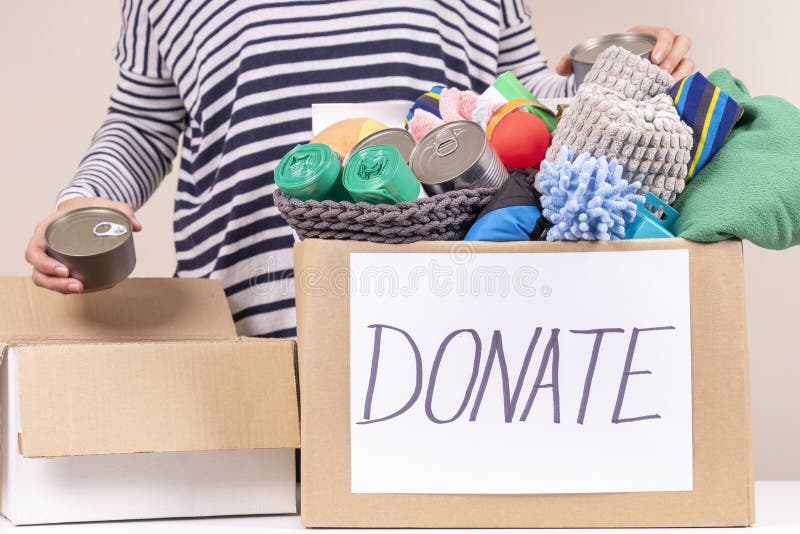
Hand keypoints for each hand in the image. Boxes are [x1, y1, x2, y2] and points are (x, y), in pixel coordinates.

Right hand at [25, 197, 140, 293]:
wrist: (80, 208)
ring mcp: (49, 257)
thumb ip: (121, 210)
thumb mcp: (101, 204)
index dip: (45, 265)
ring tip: (82, 289)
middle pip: (39, 272)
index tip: (65, 271)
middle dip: (56, 283)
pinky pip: (57, 280)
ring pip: (46, 279)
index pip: (34, 252)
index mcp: (45, 231)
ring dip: (61, 289)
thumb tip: (136, 227)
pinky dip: (67, 287)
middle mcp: (43, 246)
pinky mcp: (59, 265)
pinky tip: (86, 289)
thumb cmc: (86, 206)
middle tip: (78, 286)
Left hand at [555, 26, 694, 79]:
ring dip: (682, 73)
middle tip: (660, 73)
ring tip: (668, 86)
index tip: (654, 59)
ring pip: (688, 62)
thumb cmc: (603, 69)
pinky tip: (674, 98)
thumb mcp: (586, 63)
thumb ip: (570, 62)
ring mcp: (670, 65)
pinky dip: (684, 88)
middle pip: (682, 44)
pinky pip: (687, 82)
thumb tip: (561, 67)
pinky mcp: (672, 83)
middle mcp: (661, 49)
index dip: (664, 43)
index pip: (664, 33)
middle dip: (675, 57)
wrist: (609, 86)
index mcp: (644, 37)